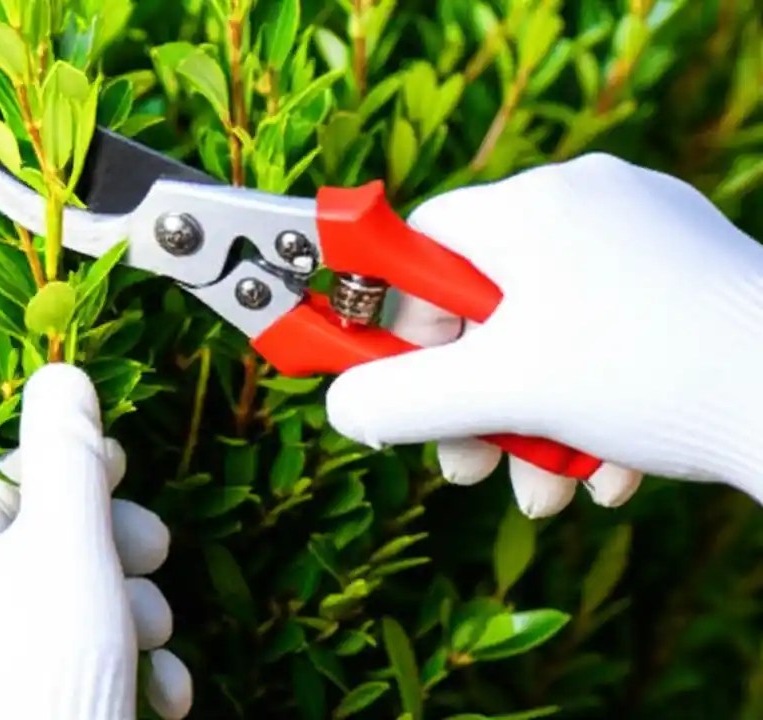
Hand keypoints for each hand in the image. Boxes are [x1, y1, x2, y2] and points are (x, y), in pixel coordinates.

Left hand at [0, 364, 192, 719]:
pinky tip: (162, 692)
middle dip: (118, 546)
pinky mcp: (30, 699)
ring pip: (81, 598)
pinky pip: (86, 655)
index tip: (120, 473)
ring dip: (135, 609)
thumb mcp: (67, 541)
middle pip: (53, 535)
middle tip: (153, 555)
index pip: (12, 475)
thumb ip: (71, 453)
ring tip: (153, 640)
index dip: (74, 471)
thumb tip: (62, 370)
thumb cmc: (47, 669)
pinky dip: (131, 664)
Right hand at [326, 153, 762, 515]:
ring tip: (549, 491)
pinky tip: (609, 471)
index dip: (397, 325)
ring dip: (533, 422)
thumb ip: (400, 400)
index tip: (398, 386)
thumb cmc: (655, 375)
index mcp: (532, 206)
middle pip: (485, 304)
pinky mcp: (690, 276)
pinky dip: (593, 406)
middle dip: (473, 402)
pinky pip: (608, 337)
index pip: (421, 247)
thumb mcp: (502, 394)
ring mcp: (646, 236)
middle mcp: (587, 202)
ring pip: (549, 334)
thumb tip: (342, 408)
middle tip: (470, 466)